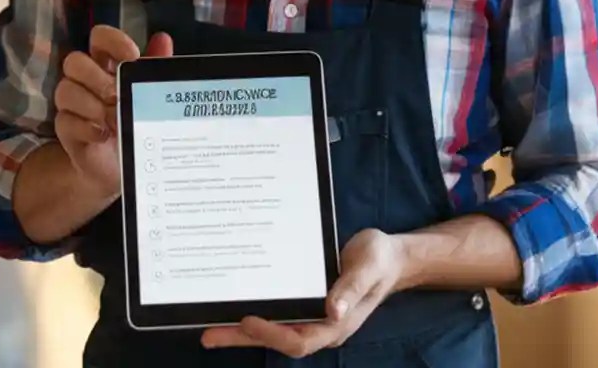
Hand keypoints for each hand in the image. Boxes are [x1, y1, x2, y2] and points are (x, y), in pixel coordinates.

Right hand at [55, 25, 172, 200]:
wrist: (124, 166)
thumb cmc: (136, 124)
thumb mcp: (151, 96)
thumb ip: (155, 69)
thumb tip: (163, 39)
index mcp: (107, 65)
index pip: (99, 38)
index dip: (111, 41)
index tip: (132, 57)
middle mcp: (85, 80)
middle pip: (74, 61)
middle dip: (96, 77)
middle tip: (117, 95)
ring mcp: (72, 105)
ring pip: (65, 90)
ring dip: (91, 104)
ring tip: (114, 119)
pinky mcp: (66, 129)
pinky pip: (65, 121)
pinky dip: (86, 126)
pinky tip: (104, 134)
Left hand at [201, 229, 408, 357]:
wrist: (389, 257)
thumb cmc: (379, 261)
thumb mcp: (368, 268)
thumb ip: (351, 289)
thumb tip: (331, 311)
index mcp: (336, 323)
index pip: (300, 340)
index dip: (272, 334)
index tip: (247, 320)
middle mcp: (320, 324)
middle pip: (277, 339)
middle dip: (242, 338)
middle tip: (208, 334)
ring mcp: (312, 316)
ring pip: (272, 328)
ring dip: (241, 329)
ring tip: (209, 325)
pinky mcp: (305, 304)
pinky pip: (276, 313)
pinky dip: (254, 312)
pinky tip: (233, 304)